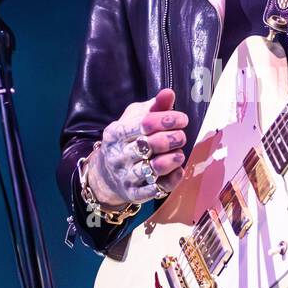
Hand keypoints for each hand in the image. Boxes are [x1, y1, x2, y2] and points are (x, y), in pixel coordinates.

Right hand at [86, 88, 188, 206]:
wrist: (105, 175)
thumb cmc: (127, 140)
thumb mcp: (134, 119)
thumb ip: (154, 107)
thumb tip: (169, 93)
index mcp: (116, 133)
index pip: (144, 124)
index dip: (168, 119)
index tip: (182, 119)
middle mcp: (118, 155)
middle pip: (150, 145)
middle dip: (173, 139)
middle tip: (182, 136)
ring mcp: (125, 176)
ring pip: (153, 168)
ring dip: (173, 160)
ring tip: (179, 154)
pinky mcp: (133, 194)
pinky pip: (156, 189)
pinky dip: (171, 180)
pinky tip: (178, 171)